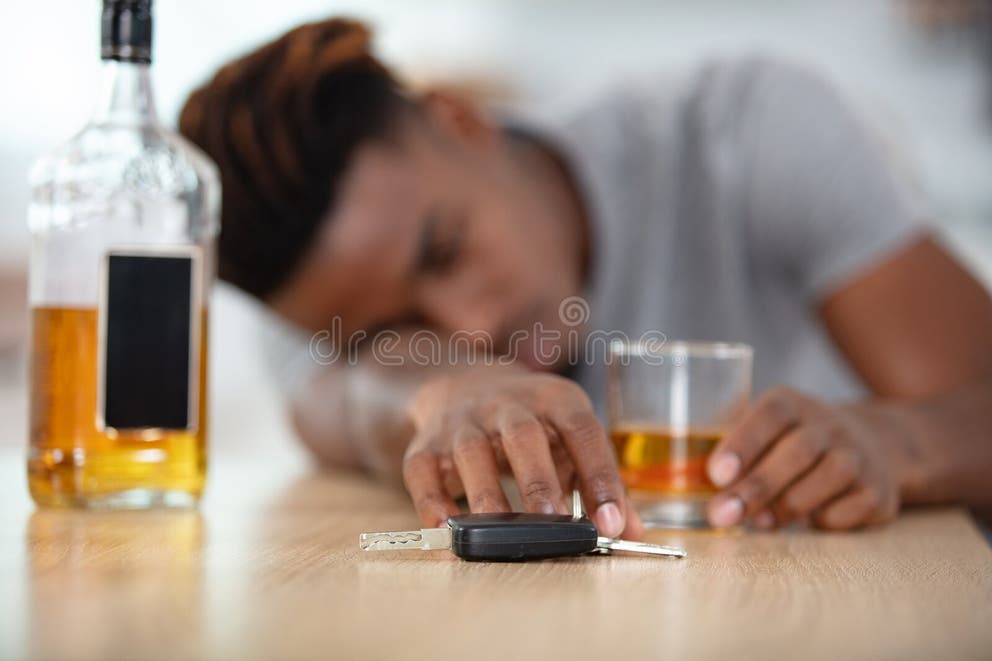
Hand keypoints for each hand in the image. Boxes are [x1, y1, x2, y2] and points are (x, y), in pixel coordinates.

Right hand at [403, 366, 642, 538]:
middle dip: (538, 480)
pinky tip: (447, 529)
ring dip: (487, 496)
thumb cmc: (532, 424)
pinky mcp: (426, 444)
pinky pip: (423, 471)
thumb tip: (632, 532)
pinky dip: (431, 502)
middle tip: (554, 522)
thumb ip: (601, 483)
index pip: (582, 430)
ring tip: (501, 535)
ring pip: (471, 453)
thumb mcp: (570, 438)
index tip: (612, 523)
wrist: (460, 386)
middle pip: (523, 436)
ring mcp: (462, 423)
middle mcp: (507, 404)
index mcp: (554, 400)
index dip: (600, 476)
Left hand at [705, 387, 900, 529]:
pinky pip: (848, 509)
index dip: (743, 443)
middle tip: (721, 515)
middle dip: (756, 487)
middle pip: (797, 451)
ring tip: (759, 523)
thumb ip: (730, 446)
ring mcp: (858, 455)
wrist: (870, 445)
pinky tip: (805, 524)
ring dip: (787, 506)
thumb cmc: (792, 442)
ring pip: (826, 479)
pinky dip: (823, 521)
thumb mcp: (764, 430)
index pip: (770, 414)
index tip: (716, 475)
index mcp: (791, 404)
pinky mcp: (879, 491)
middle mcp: (828, 424)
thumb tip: (685, 479)